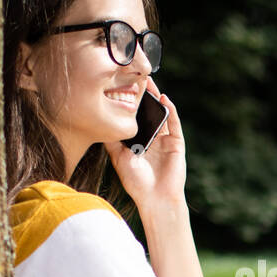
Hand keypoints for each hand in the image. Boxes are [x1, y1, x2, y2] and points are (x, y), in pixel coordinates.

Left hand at [105, 76, 185, 208]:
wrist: (155, 199)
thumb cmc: (137, 183)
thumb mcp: (118, 159)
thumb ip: (112, 141)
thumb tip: (100, 123)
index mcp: (139, 142)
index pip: (136, 118)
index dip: (131, 103)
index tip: (123, 86)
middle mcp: (153, 139)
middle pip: (149, 112)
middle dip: (144, 95)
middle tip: (137, 77)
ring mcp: (166, 140)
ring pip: (162, 114)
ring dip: (157, 98)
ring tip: (149, 82)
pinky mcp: (177, 144)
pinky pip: (174, 123)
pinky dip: (171, 110)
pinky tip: (164, 99)